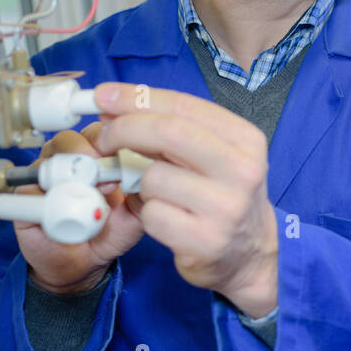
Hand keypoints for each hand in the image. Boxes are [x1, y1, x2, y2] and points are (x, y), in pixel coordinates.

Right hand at [16, 122, 145, 294]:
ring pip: (49, 158)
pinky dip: (50, 199)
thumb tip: (151, 171)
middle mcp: (67, 159)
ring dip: (70, 177)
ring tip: (88, 199)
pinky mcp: (23, 195)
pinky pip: (31, 188)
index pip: (100, 130)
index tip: (122, 162)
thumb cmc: (108, 232)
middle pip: (71, 139)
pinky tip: (65, 213)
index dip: (111, 142)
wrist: (82, 263)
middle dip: (90, 156)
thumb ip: (144, 192)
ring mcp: (43, 174)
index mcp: (96, 154)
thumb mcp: (136, 214)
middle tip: (106, 181)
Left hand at [91, 81, 278, 318]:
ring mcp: (226, 208)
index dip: (136, 98)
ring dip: (138, 183)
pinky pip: (152, 214)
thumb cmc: (221, 195)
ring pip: (153, 177)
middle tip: (102, 138)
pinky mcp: (206, 241)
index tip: (102, 96)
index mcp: (246, 140)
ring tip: (154, 192)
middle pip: (167, 132)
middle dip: (123, 129)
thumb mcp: (214, 154)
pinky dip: (146, 213)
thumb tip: (113, 104)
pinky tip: (163, 217)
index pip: (183, 106)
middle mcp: (243, 170)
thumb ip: (173, 128)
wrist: (248, 254)